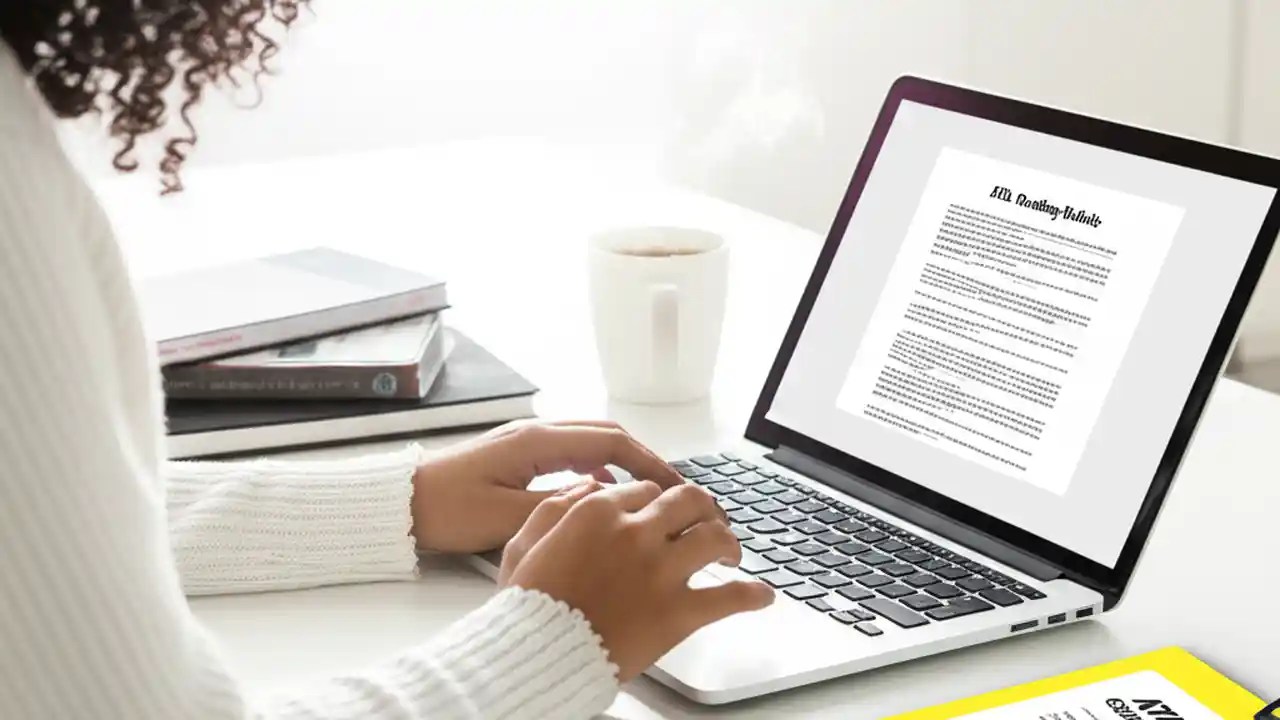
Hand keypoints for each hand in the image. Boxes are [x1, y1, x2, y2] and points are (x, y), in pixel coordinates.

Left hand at [410, 420, 682, 552]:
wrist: (400, 502)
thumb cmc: (445, 509)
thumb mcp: (504, 519)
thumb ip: (558, 510)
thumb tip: (605, 507)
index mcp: (536, 441)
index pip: (610, 440)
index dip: (649, 461)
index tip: (675, 485)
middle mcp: (535, 431)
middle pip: (606, 433)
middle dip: (645, 458)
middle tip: (673, 487)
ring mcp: (526, 439)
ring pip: (590, 439)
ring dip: (623, 459)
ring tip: (649, 489)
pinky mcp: (517, 453)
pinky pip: (571, 449)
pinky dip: (598, 463)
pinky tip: (605, 486)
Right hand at [501, 481, 775, 681]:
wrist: (536, 657)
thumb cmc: (526, 608)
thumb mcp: (522, 544)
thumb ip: (555, 508)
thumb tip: (589, 485)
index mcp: (598, 512)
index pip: (644, 490)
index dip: (655, 502)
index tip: (660, 514)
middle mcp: (635, 532)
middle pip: (688, 500)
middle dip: (701, 509)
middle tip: (706, 522)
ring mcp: (661, 571)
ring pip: (714, 537)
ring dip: (729, 543)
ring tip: (732, 555)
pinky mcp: (678, 612)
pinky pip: (729, 597)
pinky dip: (752, 595)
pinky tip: (763, 596)